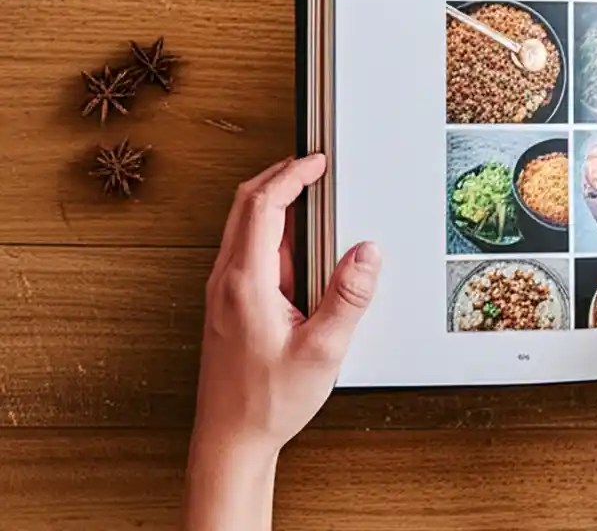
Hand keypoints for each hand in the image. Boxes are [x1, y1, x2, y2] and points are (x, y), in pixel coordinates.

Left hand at [184, 155, 381, 530]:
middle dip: (278, 177)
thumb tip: (368, 253)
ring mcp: (223, 293)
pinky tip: (297, 247)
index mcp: (245, 283)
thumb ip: (348, 297)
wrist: (230, 440)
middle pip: (244, 206)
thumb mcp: (323, 350)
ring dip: (272, 203)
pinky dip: (270, 231)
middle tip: (311, 167)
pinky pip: (245, 252)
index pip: (262, 206)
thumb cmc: (268, 402)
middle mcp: (226, 281)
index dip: (290, 175)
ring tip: (309, 197)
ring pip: (242, 227)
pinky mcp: (228, 306)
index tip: (316, 162)